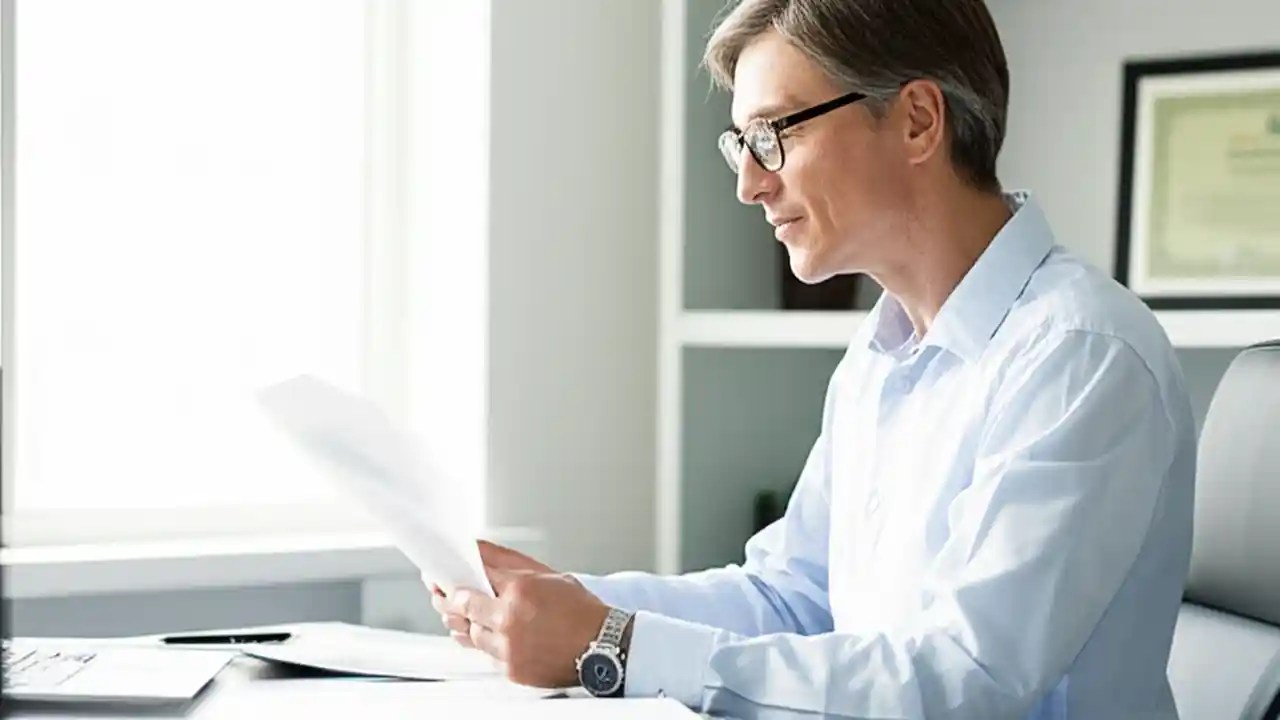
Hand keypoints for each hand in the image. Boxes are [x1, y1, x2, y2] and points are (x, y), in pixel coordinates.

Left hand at [437, 568, 609, 687]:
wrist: (602, 646)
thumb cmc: (581, 611)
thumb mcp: (549, 575)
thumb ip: (511, 564)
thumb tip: (482, 552)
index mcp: (519, 590)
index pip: (474, 576)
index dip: (455, 572)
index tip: (445, 573)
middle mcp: (509, 619)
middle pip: (461, 605)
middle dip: (449, 598)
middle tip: (444, 593)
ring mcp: (508, 647)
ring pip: (469, 632)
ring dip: (466, 622)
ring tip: (468, 615)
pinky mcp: (510, 668)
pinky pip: (486, 654)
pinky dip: (486, 643)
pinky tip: (489, 635)